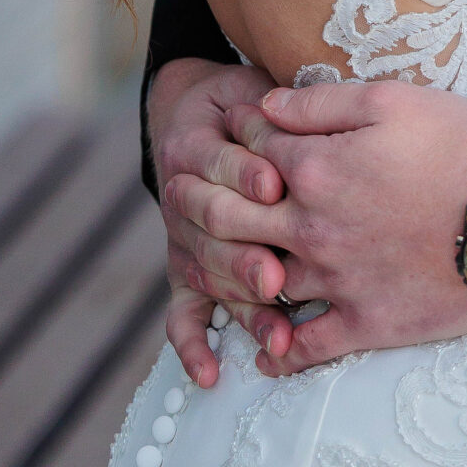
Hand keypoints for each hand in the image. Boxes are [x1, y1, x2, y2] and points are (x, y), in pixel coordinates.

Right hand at [149, 57, 288, 384]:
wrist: (204, 114)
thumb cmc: (250, 105)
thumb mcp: (253, 93)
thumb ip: (269, 109)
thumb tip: (285, 127)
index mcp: (194, 146)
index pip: (216, 163)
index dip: (245, 173)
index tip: (275, 185)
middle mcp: (181, 198)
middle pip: (211, 230)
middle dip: (244, 254)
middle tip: (275, 276)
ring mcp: (183, 240)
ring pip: (207, 276)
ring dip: (240, 306)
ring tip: (274, 334)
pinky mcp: (186, 273)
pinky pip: (182, 313)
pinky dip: (192, 345)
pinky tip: (211, 374)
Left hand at [165, 78, 466, 376]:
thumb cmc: (461, 147)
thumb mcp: (392, 100)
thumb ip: (319, 104)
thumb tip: (262, 107)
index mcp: (315, 169)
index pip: (253, 150)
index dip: (236, 136)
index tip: (226, 133)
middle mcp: (311, 228)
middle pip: (234, 219)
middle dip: (204, 203)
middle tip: (186, 197)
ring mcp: (334, 280)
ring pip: (257, 284)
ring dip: (228, 277)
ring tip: (209, 270)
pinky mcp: (364, 322)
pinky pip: (306, 347)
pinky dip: (278, 353)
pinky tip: (264, 353)